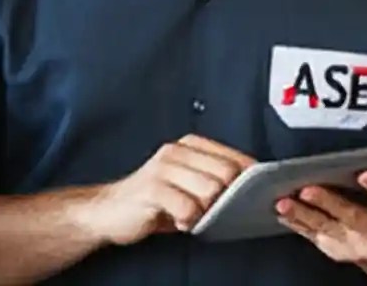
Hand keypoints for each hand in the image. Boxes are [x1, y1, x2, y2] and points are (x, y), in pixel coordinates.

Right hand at [90, 135, 254, 245]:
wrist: (110, 209)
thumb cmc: (155, 199)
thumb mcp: (187, 183)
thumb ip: (213, 179)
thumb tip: (254, 190)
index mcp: (190, 145)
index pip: (235, 157)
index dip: (251, 180)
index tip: (256, 197)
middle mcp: (176, 150)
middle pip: (227, 172)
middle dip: (229, 197)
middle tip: (217, 212)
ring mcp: (163, 168)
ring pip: (210, 189)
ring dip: (207, 211)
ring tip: (193, 216)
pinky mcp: (152, 188)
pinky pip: (187, 207)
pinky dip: (189, 220)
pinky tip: (179, 221)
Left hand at [275, 115, 366, 266]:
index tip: (365, 173)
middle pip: (349, 215)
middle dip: (329, 202)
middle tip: (308, 186)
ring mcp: (352, 244)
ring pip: (325, 228)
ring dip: (303, 215)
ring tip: (282, 200)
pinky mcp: (333, 248)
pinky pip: (311, 235)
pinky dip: (294, 223)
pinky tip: (278, 208)